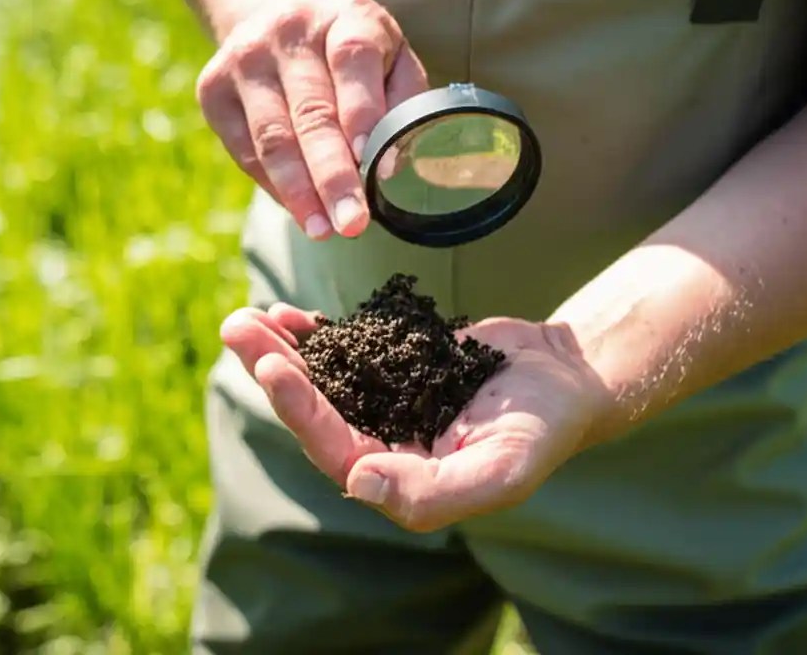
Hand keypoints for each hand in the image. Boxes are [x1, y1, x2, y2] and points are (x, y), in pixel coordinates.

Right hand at [196, 0, 428, 239]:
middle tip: (352, 223)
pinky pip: (245, 151)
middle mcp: (290, 30)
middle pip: (311, 111)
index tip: (368, 156)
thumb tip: (393, 168)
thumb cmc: (354, 56)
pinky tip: (300, 211)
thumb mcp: (392, 60)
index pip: (354, 60)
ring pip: (273, 137)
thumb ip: (402, 106)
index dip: (361, 110)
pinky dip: (275, 187)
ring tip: (323, 231)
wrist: (280, 19)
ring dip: (299, 192)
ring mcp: (245, 57)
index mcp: (348, 17)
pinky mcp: (213, 88)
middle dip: (332, 175)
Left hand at [219, 303, 614, 532]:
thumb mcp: (503, 467)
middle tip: (238, 327)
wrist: (568, 375)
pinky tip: (285, 315)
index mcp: (403, 485)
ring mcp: (386, 408)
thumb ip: (434, 491)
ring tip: (245, 317)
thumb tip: (359, 484)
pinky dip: (312, 336)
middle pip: (315, 414)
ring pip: (320, 383)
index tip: (272, 368)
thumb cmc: (544, 427)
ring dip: (280, 352)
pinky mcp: (392, 371)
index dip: (302, 411)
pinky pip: (343, 355)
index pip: (338, 451)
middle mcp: (385, 449)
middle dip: (274, 371)